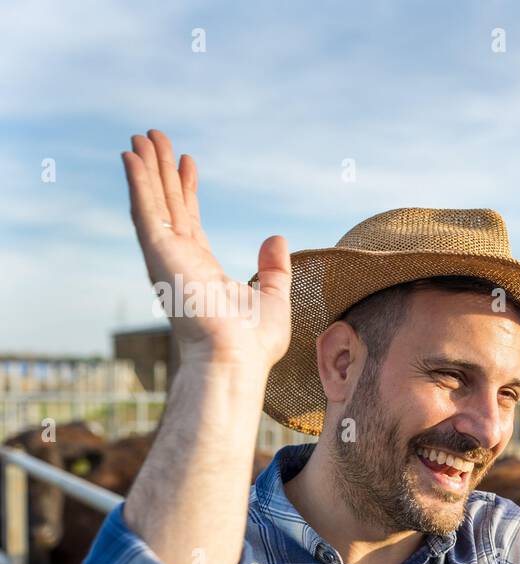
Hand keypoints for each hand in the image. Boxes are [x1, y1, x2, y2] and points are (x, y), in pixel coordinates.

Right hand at [122, 129, 290, 370]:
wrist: (234, 361)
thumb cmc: (252, 344)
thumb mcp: (274, 298)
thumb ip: (274, 268)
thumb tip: (276, 238)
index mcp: (202, 269)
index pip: (190, 221)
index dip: (186, 190)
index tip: (186, 161)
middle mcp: (180, 260)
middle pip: (168, 205)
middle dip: (161, 171)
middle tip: (153, 137)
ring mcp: (167, 257)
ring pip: (154, 202)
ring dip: (146, 168)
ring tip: (141, 136)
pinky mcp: (159, 255)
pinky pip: (146, 211)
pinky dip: (138, 183)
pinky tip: (131, 157)